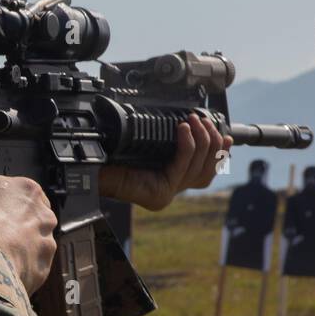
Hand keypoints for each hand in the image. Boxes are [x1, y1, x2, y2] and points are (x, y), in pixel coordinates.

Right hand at [0, 175, 57, 293]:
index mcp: (24, 187)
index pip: (8, 192)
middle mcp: (42, 212)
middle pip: (23, 216)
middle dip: (7, 225)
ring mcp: (46, 240)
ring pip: (29, 242)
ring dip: (14, 246)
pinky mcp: (44, 266)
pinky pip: (30, 266)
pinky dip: (17, 267)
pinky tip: (0, 268)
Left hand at [99, 114, 231, 210]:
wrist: (89, 172)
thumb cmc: (110, 160)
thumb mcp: (143, 149)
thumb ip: (164, 143)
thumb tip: (185, 123)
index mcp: (167, 183)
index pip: (204, 173)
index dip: (218, 155)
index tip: (225, 136)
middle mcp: (169, 191)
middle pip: (206, 171)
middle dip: (212, 144)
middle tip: (206, 122)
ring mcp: (165, 194)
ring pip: (198, 168)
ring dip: (202, 141)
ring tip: (197, 122)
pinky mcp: (160, 192)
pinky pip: (181, 164)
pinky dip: (186, 145)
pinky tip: (184, 130)